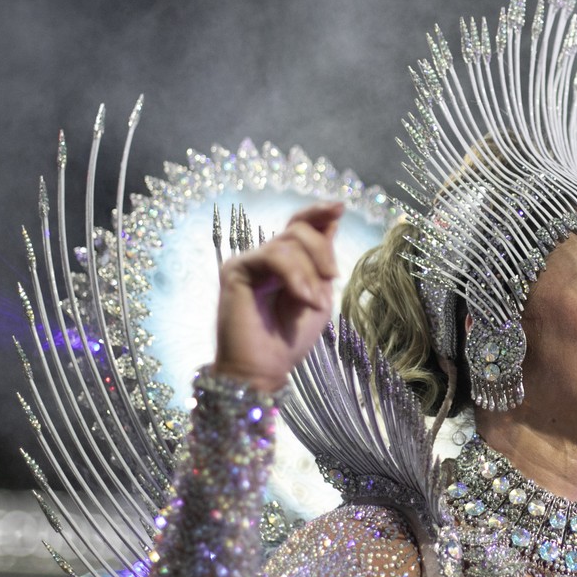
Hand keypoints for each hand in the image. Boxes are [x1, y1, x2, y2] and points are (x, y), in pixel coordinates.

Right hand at [212, 202, 343, 391]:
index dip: (318, 212)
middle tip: (332, 280)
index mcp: (284, 263)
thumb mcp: (317, 295)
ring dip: (309, 272)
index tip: (340, 206)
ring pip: (288, 242)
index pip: (299, 225)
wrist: (264, 369)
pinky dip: (294, 275)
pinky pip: (273, 255)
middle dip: (322, 252)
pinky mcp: (236, 269)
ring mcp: (249, 261)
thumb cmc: (289, 340)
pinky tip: (303, 298)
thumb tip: (332, 221)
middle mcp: (264, 257)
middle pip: (298, 229)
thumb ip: (321, 262)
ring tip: (312, 302)